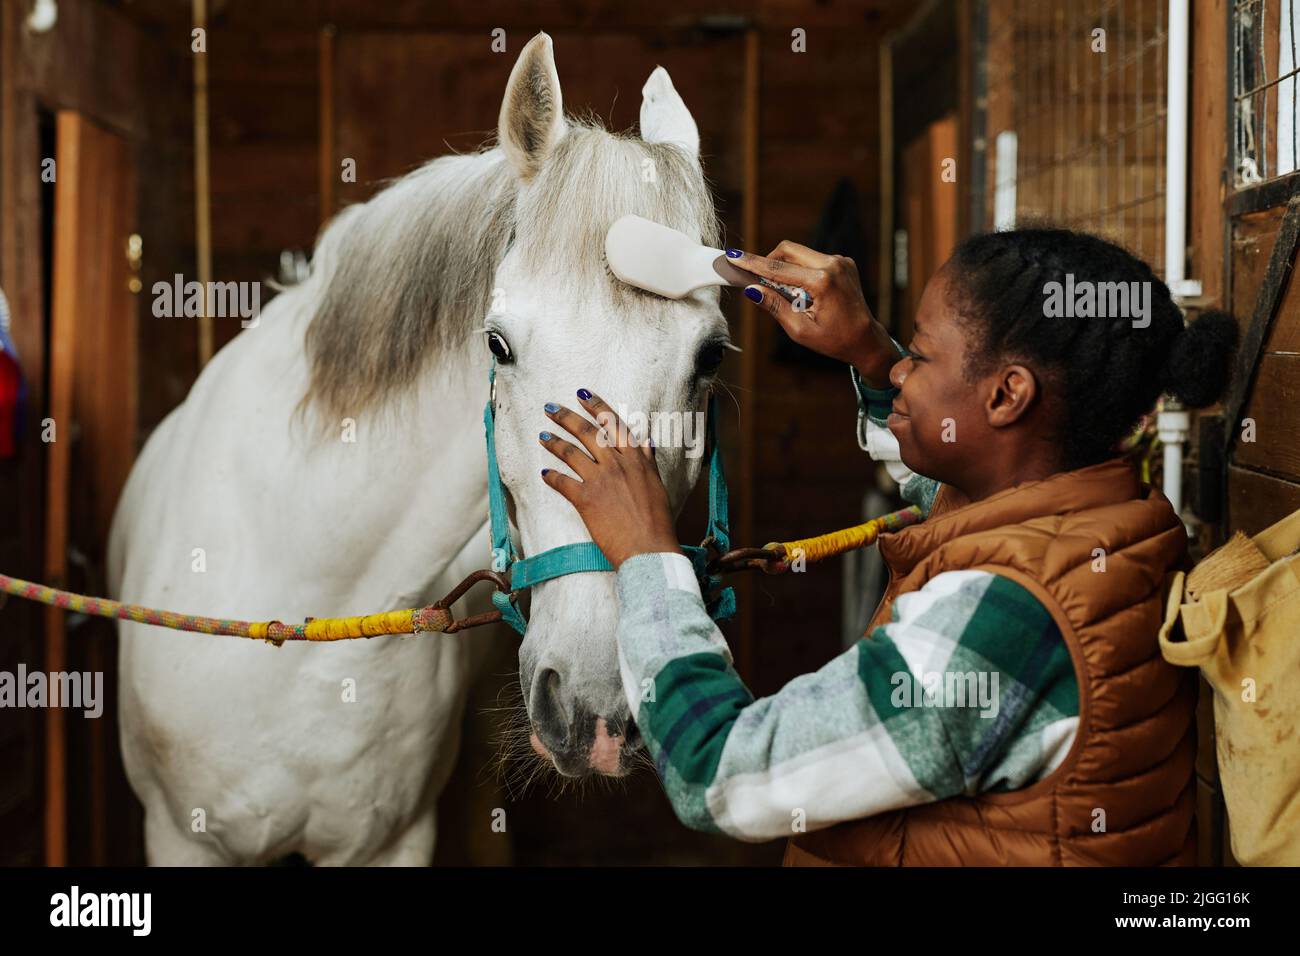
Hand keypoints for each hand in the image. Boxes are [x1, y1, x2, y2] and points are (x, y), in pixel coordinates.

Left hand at [538, 389, 680, 567]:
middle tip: (550, 408)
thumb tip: (646, 441)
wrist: (649, 550)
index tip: (583, 394)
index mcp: (637, 460)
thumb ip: (647, 461)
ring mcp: (601, 480)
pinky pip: (563, 482)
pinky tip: (544, 473)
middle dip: (566, 417)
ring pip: (572, 453)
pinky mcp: (586, 500)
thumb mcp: (657, 485)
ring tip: (542, 435)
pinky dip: (552, 477)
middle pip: (588, 432)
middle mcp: (618, 465)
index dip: (597, 407)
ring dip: (554, 442)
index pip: (614, 424)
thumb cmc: (657, 522)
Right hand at [728, 241, 900, 387]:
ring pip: (799, 253)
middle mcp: (833, 264)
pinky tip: (803, 292)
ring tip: (788, 295)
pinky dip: (800, 270)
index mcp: (822, 282)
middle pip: (788, 249)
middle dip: (768, 261)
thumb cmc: (833, 340)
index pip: (778, 268)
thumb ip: (775, 305)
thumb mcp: (799, 329)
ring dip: (785, 268)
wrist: (865, 339)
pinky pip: (812, 259)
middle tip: (757, 280)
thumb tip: (752, 290)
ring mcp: (840, 261)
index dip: (752, 263)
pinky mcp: (843, 262)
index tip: (733, 258)